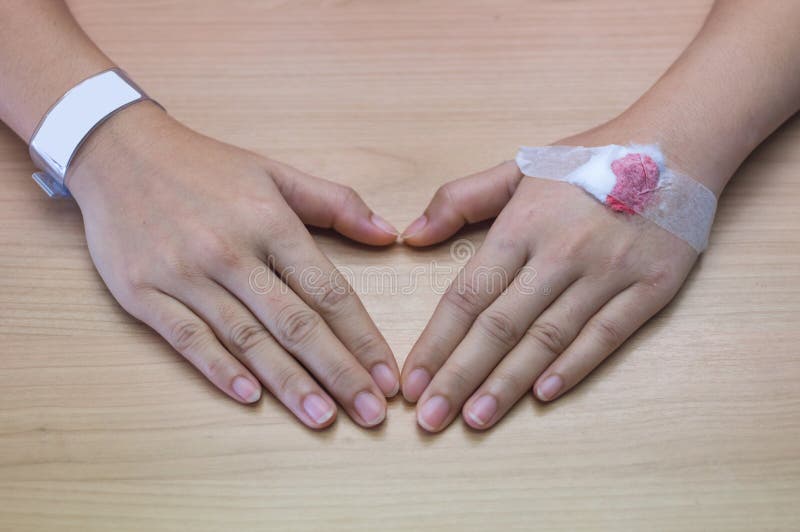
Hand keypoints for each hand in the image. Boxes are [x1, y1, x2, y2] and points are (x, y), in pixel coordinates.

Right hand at [68, 102, 400, 428]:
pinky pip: (187, 339)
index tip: (388, 375)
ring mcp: (186, 275)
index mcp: (271, 223)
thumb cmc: (205, 166)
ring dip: (289, 383)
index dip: (362, 338)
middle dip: (339, 373)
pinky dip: (219, 369)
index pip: (328, 292)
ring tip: (323, 418)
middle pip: (296, 324)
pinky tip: (250, 397)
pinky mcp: (144, 293)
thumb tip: (389, 235)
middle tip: (371, 413)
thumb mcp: (275, 172)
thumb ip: (336, 203)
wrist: (118, 152)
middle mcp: (232, 252)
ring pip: (247, 339)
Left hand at [400, 139, 697, 431]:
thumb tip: (411, 237)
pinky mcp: (650, 286)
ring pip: (548, 338)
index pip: (467, 295)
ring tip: (475, 420)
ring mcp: (607, 271)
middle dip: (459, 377)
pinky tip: (544, 395)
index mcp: (522, 225)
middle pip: (500, 325)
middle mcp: (560, 251)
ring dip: (509, 384)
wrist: (677, 143)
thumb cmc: (586, 160)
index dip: (436, 342)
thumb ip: (459, 199)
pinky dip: (575, 366)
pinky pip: (607, 334)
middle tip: (430, 419)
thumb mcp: (517, 168)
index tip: (412, 381)